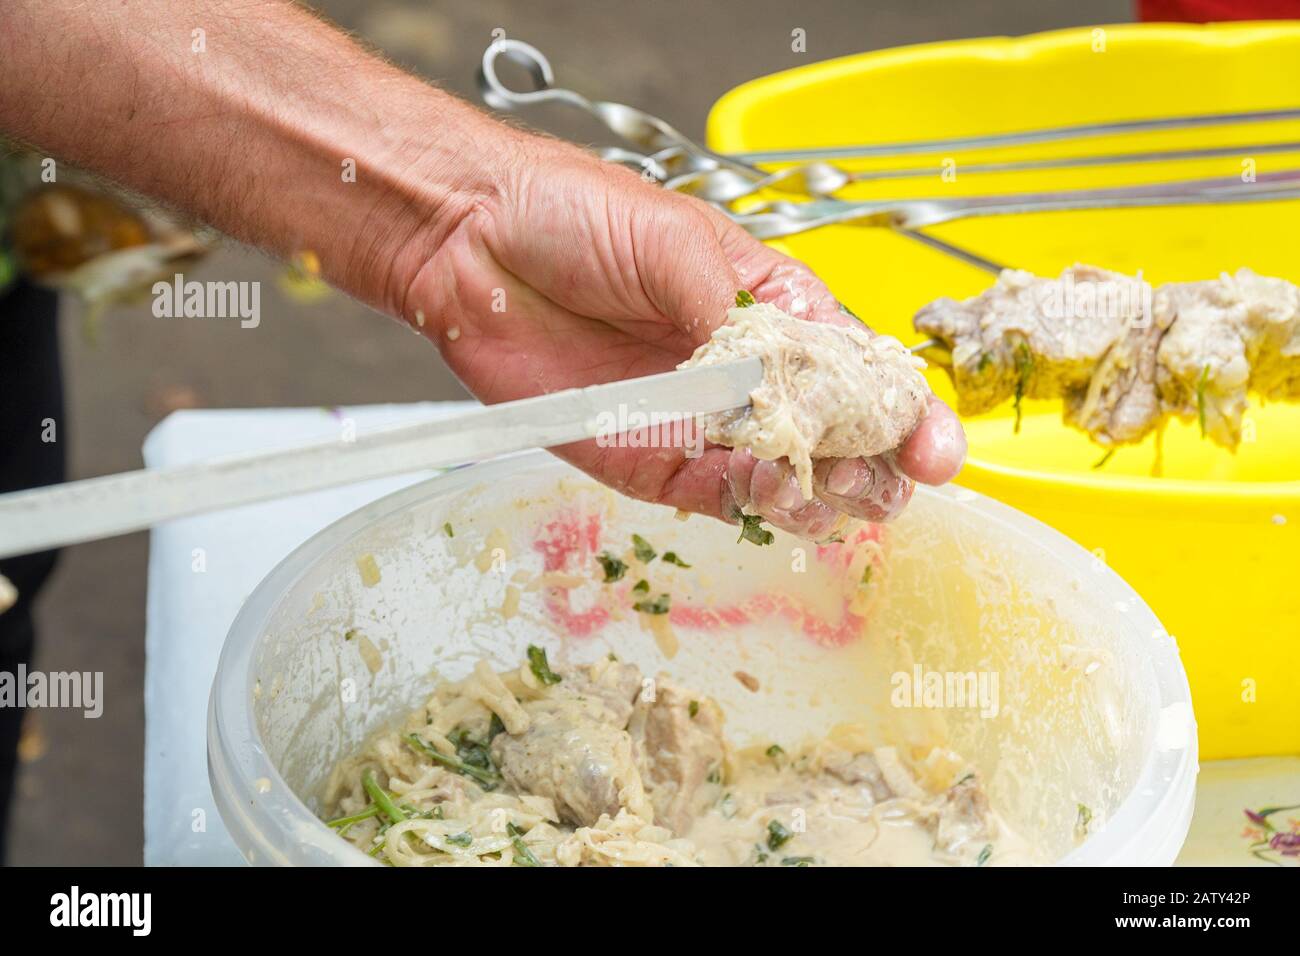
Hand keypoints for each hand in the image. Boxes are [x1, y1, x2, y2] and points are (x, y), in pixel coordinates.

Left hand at [405, 135, 966, 537]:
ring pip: (779, 476)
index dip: (900, 411)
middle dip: (869, 465)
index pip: (852, 368)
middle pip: (828, 434)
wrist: (471, 241)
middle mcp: (739, 371)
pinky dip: (750, 501)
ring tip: (838, 494)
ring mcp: (696, 420)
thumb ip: (739, 319)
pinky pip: (712, 492)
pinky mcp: (646, 458)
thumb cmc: (574, 214)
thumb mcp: (678, 244)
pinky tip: (776, 497)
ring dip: (818, 493)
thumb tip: (791, 383)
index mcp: (766, 307)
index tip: (935, 450)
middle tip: (884, 483)